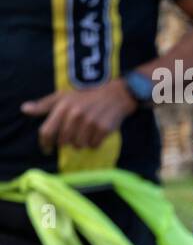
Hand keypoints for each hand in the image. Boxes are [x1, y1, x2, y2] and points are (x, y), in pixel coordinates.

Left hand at [21, 80, 136, 152]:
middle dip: (66, 143)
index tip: (46, 149)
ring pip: (78, 145)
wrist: (116, 95)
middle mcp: (75, 114)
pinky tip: (95, 135)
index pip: (47, 131)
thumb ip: (43, 105)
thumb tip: (24, 109)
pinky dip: (93, 143)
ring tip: (84, 135)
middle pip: (63, 141)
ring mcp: (90, 122)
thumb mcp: (63, 96)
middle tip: (71, 139)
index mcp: (63, 106)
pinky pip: (93, 145)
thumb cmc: (86, 96)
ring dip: (80, 143)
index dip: (45, 143)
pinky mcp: (103, 128)